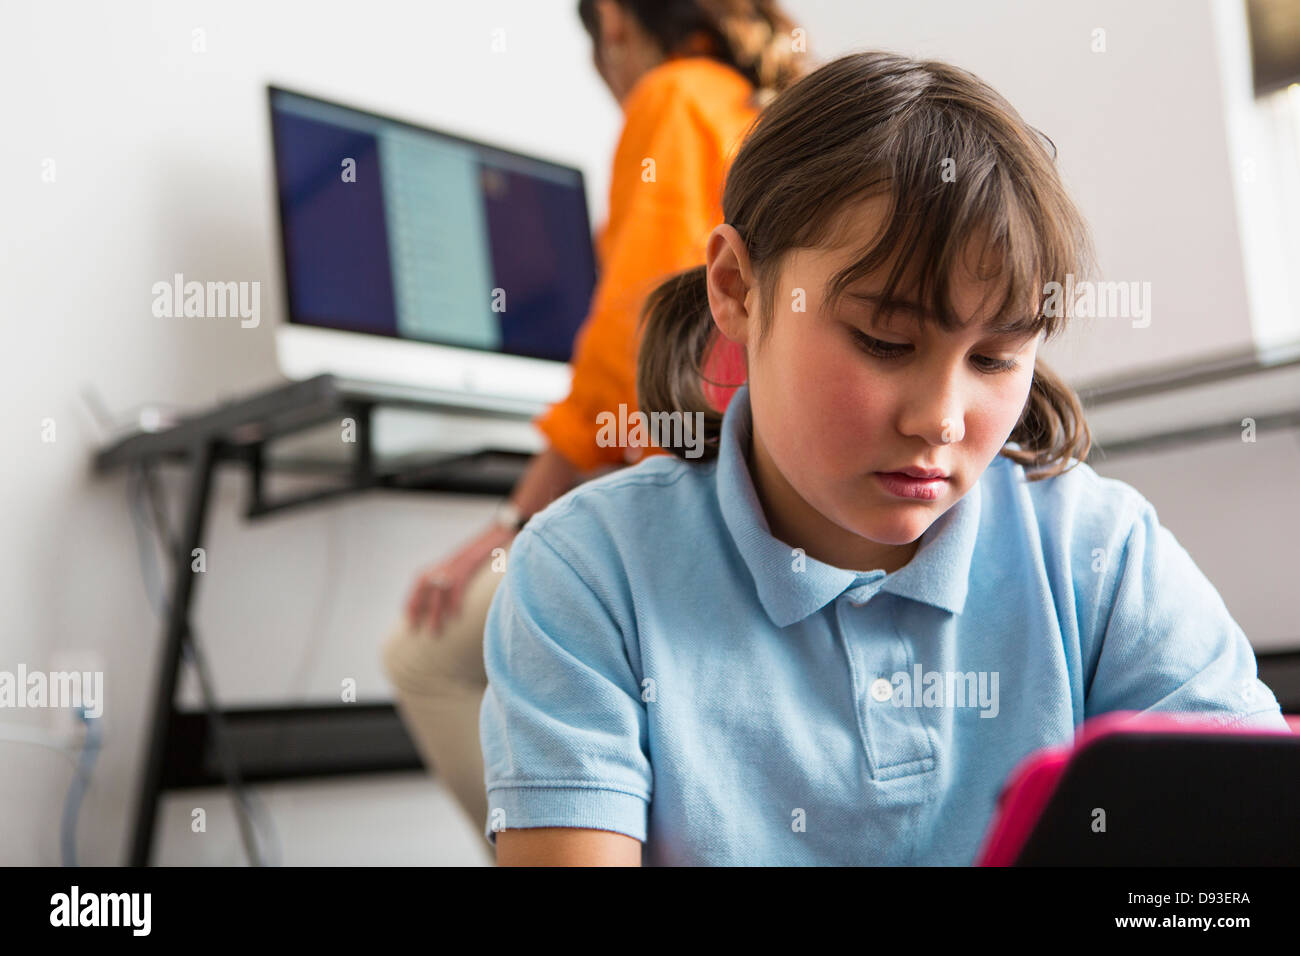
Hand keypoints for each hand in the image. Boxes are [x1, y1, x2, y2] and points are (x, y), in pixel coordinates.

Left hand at [405, 521, 515, 635]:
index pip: (418, 583)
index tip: (407, 617)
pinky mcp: (468, 565)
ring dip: (436, 613)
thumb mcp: (465, 565)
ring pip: (439, 591)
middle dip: (416, 608)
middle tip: (413, 629)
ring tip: (434, 633)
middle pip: (424, 587)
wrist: (500, 530)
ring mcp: (455, 564)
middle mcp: (444, 563)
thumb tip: (447, 600)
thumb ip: (455, 578)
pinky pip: (457, 587)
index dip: (411, 600)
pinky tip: (455, 618)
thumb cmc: (485, 550)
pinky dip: (455, 603)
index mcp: (441, 563)